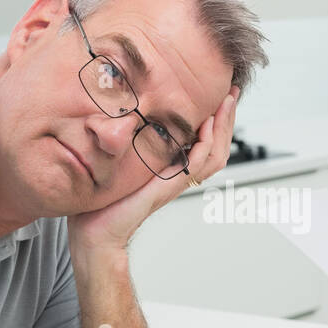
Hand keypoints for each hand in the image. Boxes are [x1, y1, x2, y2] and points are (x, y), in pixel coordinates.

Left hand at [68, 85, 238, 254]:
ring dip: (223, 128)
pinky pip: (195, 165)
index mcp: (170, 170)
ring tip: (225, 104)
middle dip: (227, 119)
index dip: (217, 121)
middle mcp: (177, 176)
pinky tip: (206, 126)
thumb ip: (127, 144)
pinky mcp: (167, 187)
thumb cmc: (102, 205)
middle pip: (217, 147)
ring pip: (214, 155)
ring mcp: (174, 182)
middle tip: (231, 94)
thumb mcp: (119, 164)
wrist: (96, 233)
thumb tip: (119, 117)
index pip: (206, 144)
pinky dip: (205, 145)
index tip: (220, 97)